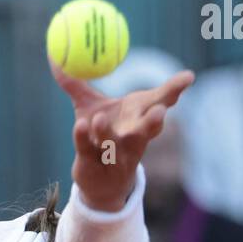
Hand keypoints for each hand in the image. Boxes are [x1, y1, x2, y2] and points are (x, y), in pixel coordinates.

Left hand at [48, 59, 193, 210]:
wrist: (96, 184)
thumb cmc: (99, 138)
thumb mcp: (91, 107)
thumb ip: (77, 84)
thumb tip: (55, 57)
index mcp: (138, 121)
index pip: (161, 104)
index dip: (174, 92)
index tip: (188, 77)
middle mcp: (131, 140)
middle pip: (145, 132)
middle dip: (153, 123)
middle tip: (158, 111)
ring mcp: (114, 157)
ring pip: (114, 146)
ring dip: (108, 134)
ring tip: (100, 120)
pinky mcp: (93, 167)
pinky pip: (87, 150)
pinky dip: (83, 138)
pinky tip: (79, 125)